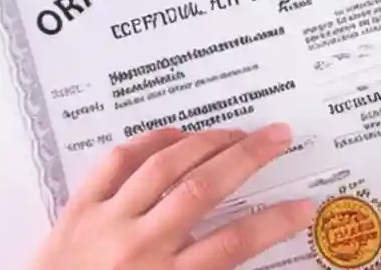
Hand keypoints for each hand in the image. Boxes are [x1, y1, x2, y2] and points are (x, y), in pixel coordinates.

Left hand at [30, 124, 312, 269]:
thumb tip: (240, 250)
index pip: (233, 245)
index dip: (274, 222)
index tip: (303, 206)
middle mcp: (138, 247)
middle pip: (202, 190)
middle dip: (248, 158)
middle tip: (279, 135)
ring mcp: (104, 223)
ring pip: (162, 167)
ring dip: (205, 142)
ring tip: (236, 130)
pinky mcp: (76, 211)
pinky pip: (114, 164)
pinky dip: (147, 142)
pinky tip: (175, 134)